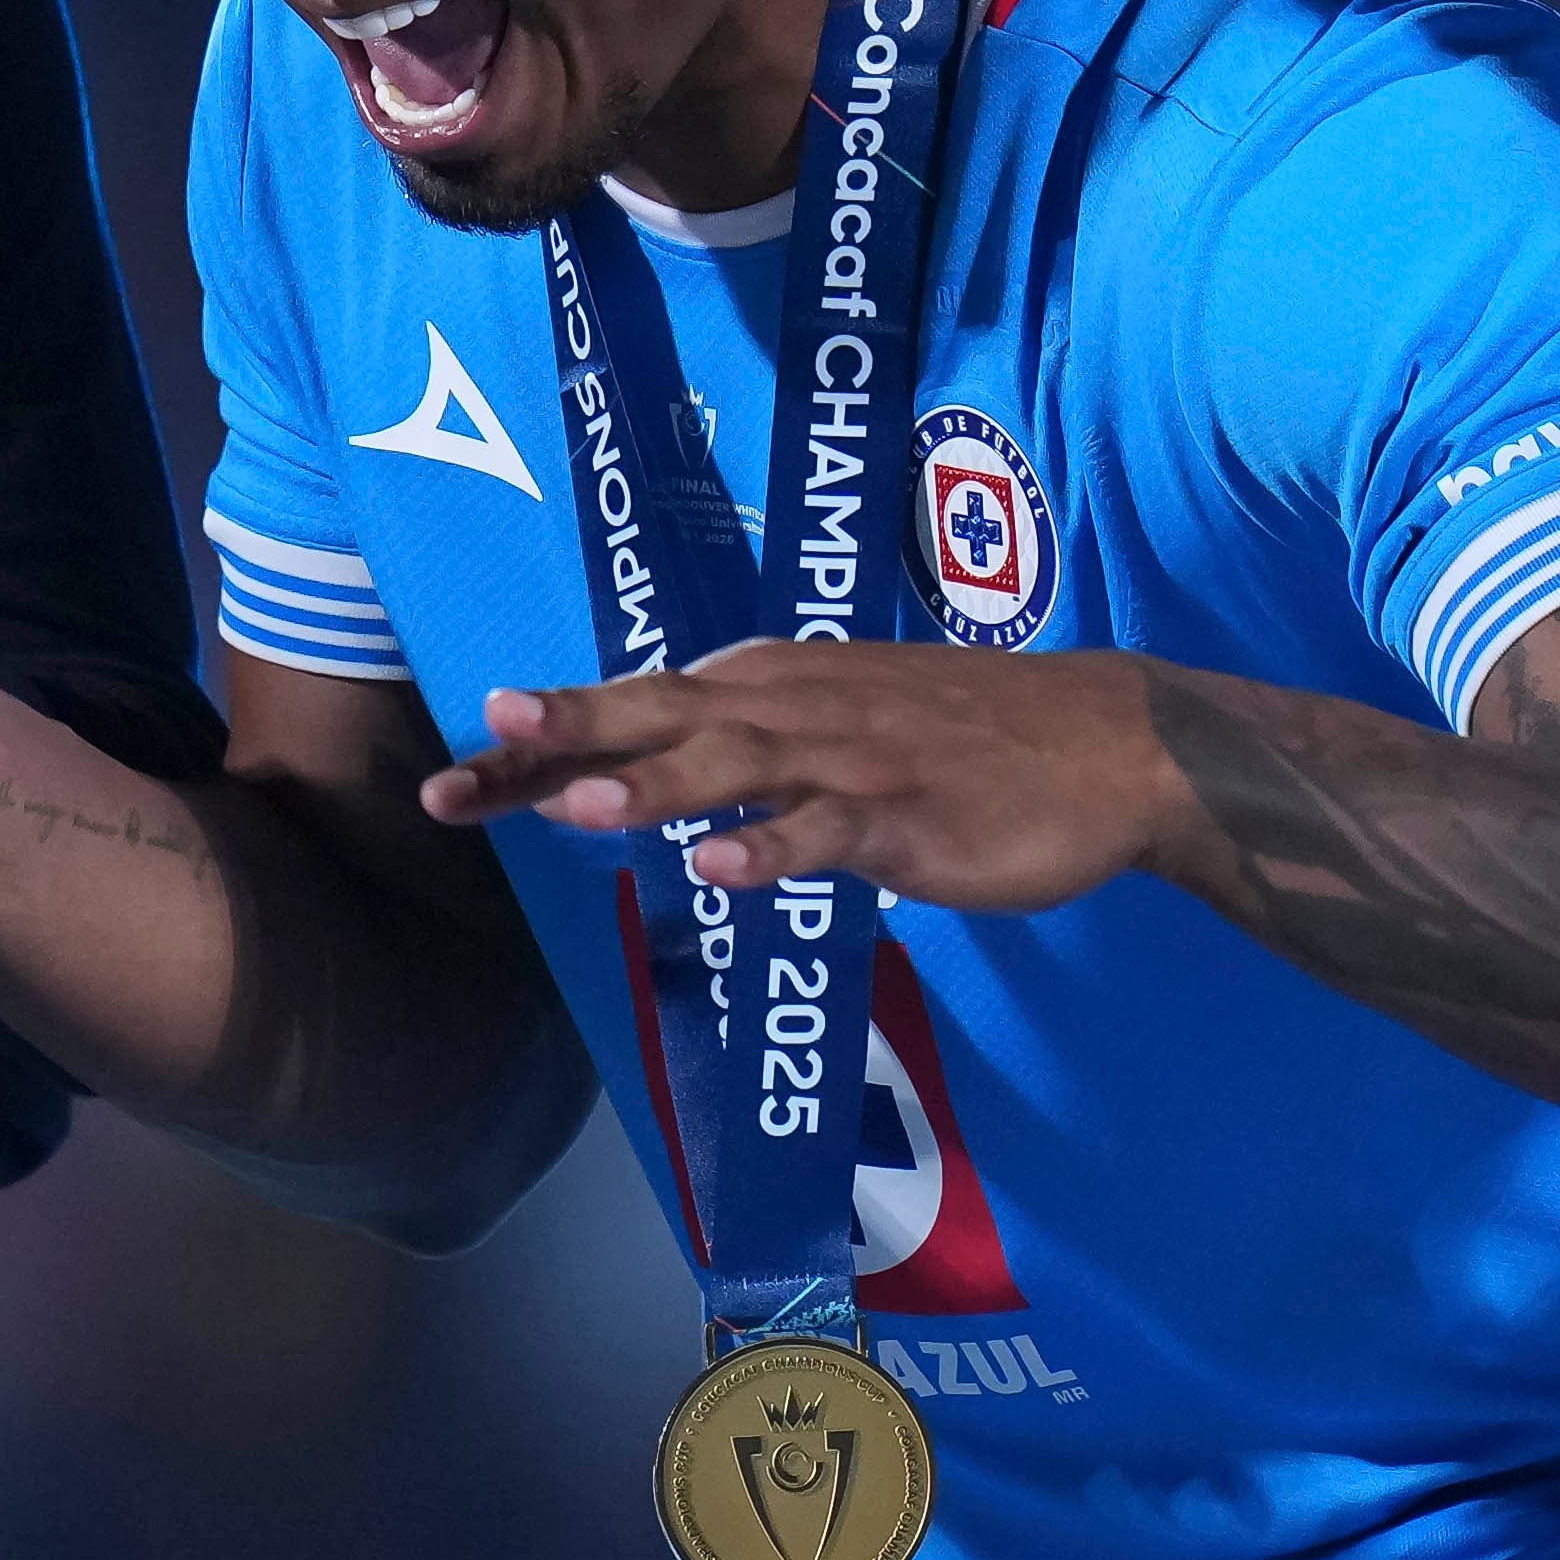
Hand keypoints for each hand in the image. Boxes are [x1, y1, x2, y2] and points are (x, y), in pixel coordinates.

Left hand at [419, 639, 1185, 910]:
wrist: (1109, 741)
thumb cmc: (955, 737)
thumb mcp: (824, 722)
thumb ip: (722, 749)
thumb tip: (608, 777)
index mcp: (764, 688)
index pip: (633, 710)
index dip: (541, 743)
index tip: (450, 775)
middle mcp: (794, 710)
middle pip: (661, 719)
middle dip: (566, 739)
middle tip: (473, 756)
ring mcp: (853, 761)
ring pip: (740, 766)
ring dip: (658, 785)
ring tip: (579, 810)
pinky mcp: (911, 817)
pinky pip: (834, 832)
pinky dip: (779, 847)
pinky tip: (724, 871)